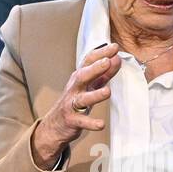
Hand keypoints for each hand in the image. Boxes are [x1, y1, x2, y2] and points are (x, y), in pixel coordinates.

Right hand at [31, 42, 120, 168]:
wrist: (55, 125)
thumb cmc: (75, 101)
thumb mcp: (89, 85)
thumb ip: (104, 74)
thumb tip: (117, 59)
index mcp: (79, 77)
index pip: (88, 62)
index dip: (100, 54)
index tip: (114, 47)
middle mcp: (74, 88)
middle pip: (83, 76)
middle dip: (94, 69)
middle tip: (107, 61)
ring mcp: (72, 104)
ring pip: (82, 99)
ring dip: (95, 95)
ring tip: (107, 91)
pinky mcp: (72, 120)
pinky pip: (82, 122)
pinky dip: (91, 123)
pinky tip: (101, 124)